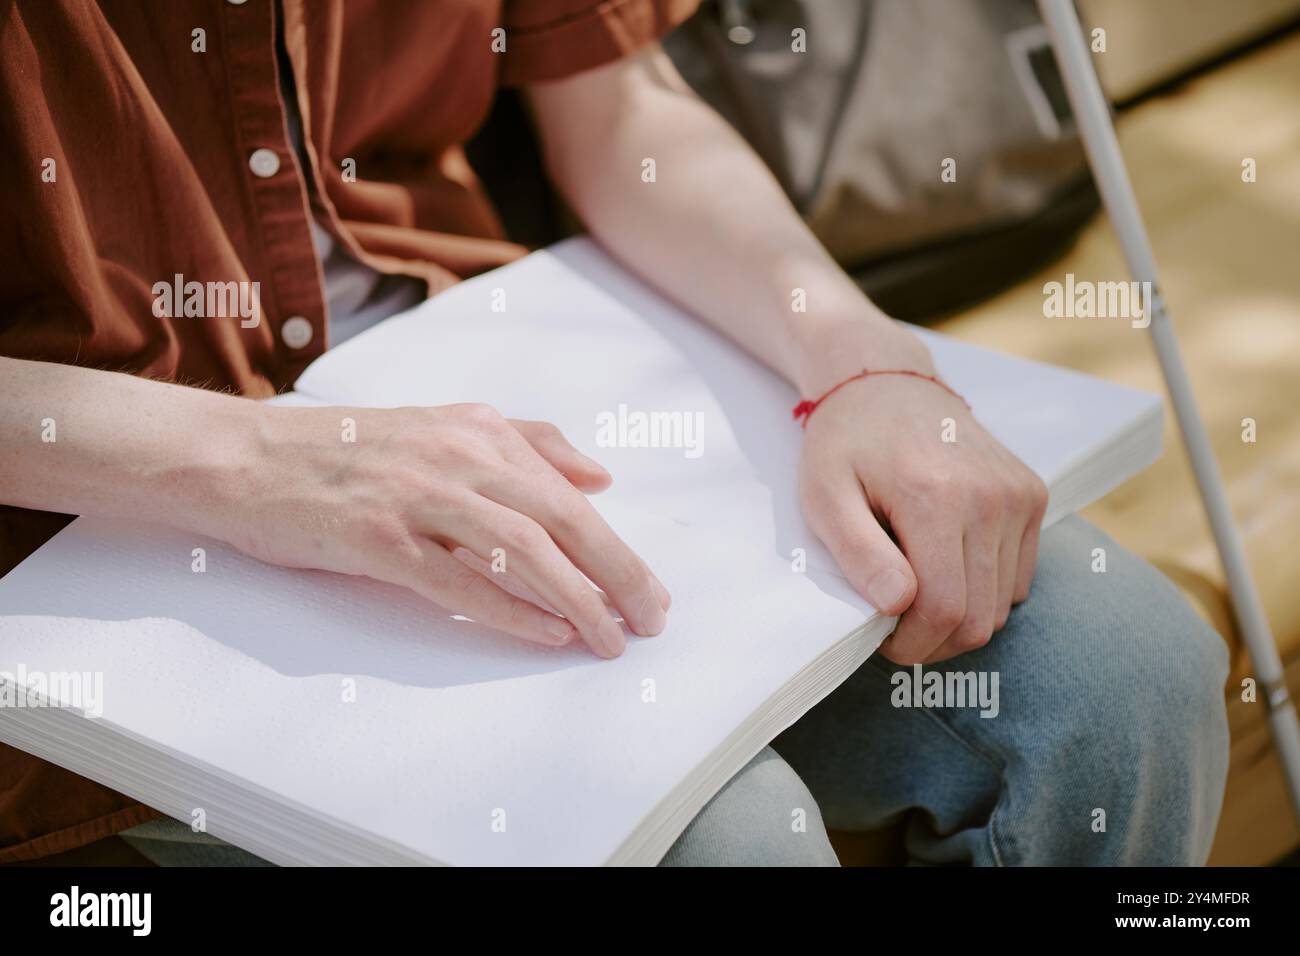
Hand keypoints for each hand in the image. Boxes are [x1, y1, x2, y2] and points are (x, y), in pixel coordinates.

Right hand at [231, 403, 669, 657]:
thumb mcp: (442, 426)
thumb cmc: (347, 450)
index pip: (568, 493)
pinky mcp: (376, 537)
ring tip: (608, 639)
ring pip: (520, 549)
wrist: (244, 457)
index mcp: (478, 429)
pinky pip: (456, 578)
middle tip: (651, 620)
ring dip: (575, 599)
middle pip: (560, 519)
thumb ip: (525, 443)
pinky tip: (546, 633)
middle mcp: (456, 455)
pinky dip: (507, 608)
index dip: (617, 546)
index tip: (650, 590)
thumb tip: (599, 475)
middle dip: (617, 574)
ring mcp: (416, 495)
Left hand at [798, 359, 1047, 664]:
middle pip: (979, 617)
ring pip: (1002, 604)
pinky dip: (984, 588)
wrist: (886, 381)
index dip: (914, 644)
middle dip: (935, 641)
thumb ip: (859, 552)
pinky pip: (1018, 577)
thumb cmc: (845, 443)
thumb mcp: (825, 496)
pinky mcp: (1033, 494)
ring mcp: (1019, 494)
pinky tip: (945, 562)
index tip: (883, 640)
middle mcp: (990, 495)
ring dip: (960, 616)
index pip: (944, 610)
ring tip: (915, 588)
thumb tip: (897, 605)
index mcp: (935, 497)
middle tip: (895, 627)